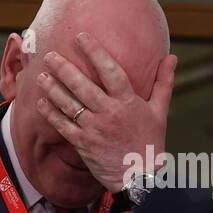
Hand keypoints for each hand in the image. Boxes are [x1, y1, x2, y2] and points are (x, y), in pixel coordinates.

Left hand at [35, 31, 176, 192]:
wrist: (140, 176)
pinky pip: (63, 126)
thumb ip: (163, 82)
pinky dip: (51, 113)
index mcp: (128, 101)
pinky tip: (41, 102)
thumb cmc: (150, 141)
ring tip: (41, 76)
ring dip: (53, 89)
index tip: (81, 37)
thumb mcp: (160, 111)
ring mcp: (94, 128)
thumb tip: (172, 56)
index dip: (95, 52)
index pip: (110, 70)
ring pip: (69, 104)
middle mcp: (109, 112)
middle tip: (50, 55)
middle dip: (64, 68)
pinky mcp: (83, 143)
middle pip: (83, 85)